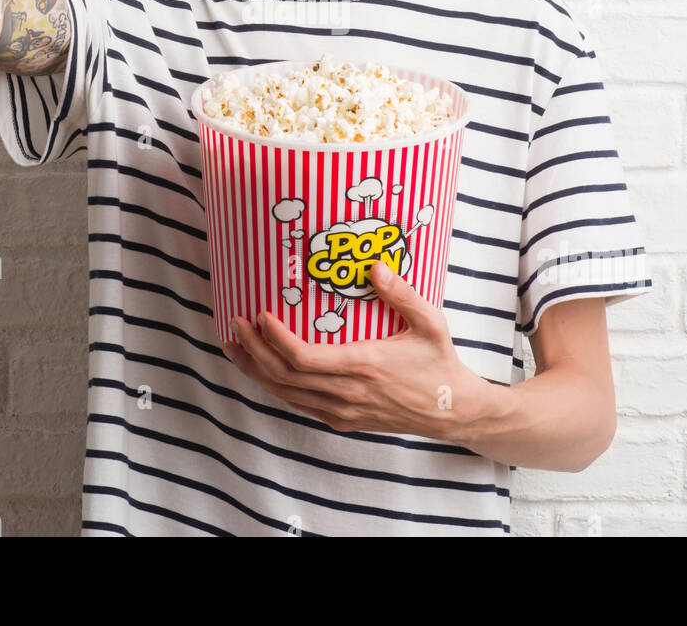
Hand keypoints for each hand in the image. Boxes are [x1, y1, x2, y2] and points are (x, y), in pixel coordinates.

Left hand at [223, 260, 485, 438]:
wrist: (451, 411)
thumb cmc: (439, 363)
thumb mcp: (430, 322)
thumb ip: (402, 294)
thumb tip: (375, 265)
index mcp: (364, 365)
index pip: (304, 358)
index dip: (275, 339)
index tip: (260, 315)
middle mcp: (347, 394)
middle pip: (284, 377)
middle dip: (253, 351)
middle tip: (234, 325)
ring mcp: (342, 411)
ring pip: (285, 395)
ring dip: (255, 371)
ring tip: (234, 347)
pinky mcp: (342, 421)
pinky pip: (298, 405)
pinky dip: (274, 387)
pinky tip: (262, 370)